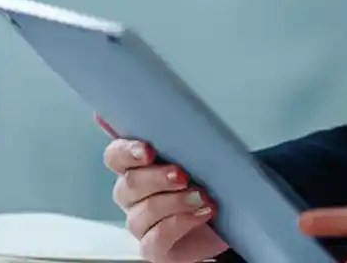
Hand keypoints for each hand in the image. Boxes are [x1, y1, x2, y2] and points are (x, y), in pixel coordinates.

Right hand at [98, 114, 230, 262]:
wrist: (230, 218)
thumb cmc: (210, 181)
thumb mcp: (200, 151)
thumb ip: (180, 130)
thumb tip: (165, 98)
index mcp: (137, 167)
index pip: (115, 156)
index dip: (126, 152)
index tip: (147, 149)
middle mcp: (133, 196)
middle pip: (127, 185)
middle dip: (156, 178)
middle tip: (182, 174)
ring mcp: (142, 223)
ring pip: (142, 213)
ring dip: (175, 202)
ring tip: (203, 196)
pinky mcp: (154, 248)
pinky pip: (154, 240)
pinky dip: (179, 224)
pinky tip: (201, 214)